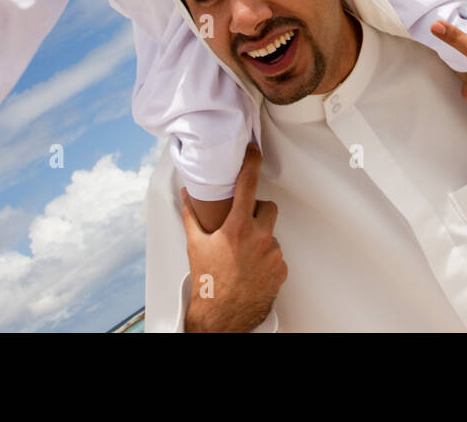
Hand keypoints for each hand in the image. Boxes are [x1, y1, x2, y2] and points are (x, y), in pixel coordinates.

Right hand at [182, 144, 286, 332]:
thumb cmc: (208, 281)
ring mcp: (273, 253)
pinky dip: (266, 256)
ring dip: (260, 237)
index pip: (248, 185)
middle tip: (242, 225)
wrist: (221, 315)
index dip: (251, 163)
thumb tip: (185, 196)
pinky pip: (276, 253)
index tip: (254, 151)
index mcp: (238, 227)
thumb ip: (191, 216)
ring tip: (242, 253)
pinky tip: (251, 266)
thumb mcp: (195, 245)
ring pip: (271, 232)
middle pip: (267, 208)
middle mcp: (259, 237)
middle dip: (256, 212)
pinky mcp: (281, 268)